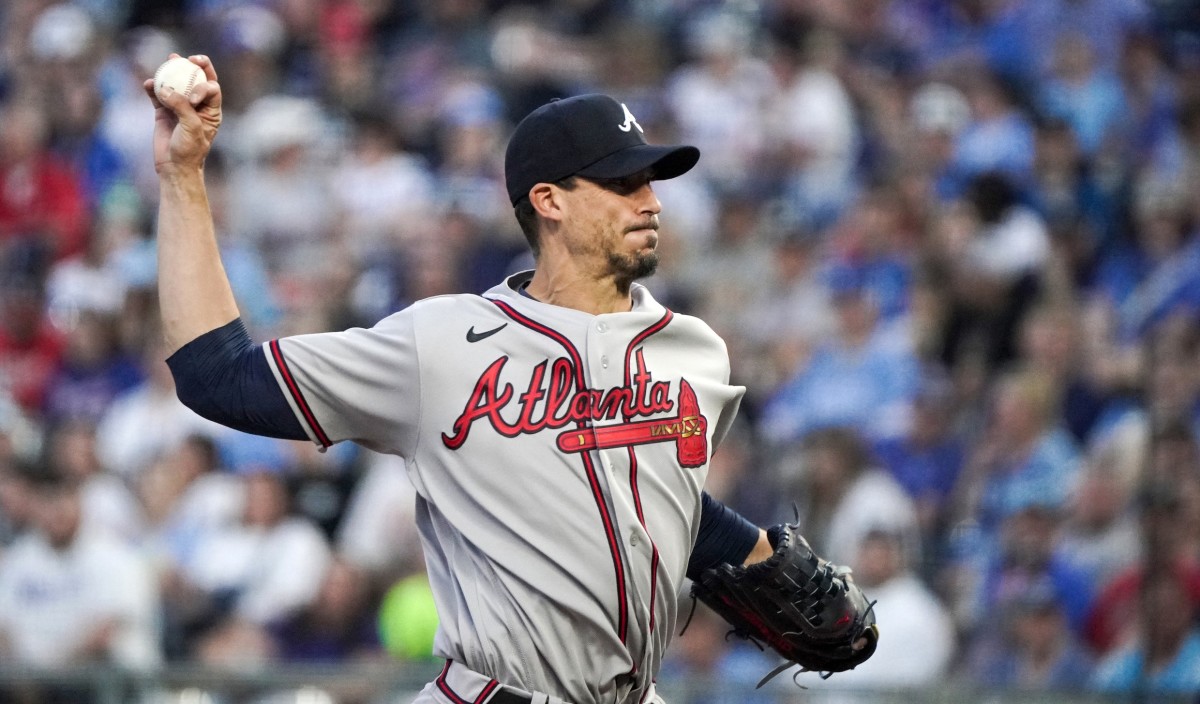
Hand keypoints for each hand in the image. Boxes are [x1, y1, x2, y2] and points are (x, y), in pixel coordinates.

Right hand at [142, 53, 221, 173]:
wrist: (174, 166)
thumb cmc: (189, 150)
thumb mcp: (191, 127)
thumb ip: (182, 106)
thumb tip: (165, 88)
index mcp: (211, 110)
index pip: (211, 88)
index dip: (204, 84)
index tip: (193, 96)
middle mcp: (197, 106)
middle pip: (196, 80)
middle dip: (192, 66)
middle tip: (184, 58)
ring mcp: (179, 107)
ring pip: (176, 84)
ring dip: (171, 72)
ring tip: (168, 61)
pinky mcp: (163, 112)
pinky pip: (158, 95)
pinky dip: (153, 88)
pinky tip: (148, 84)